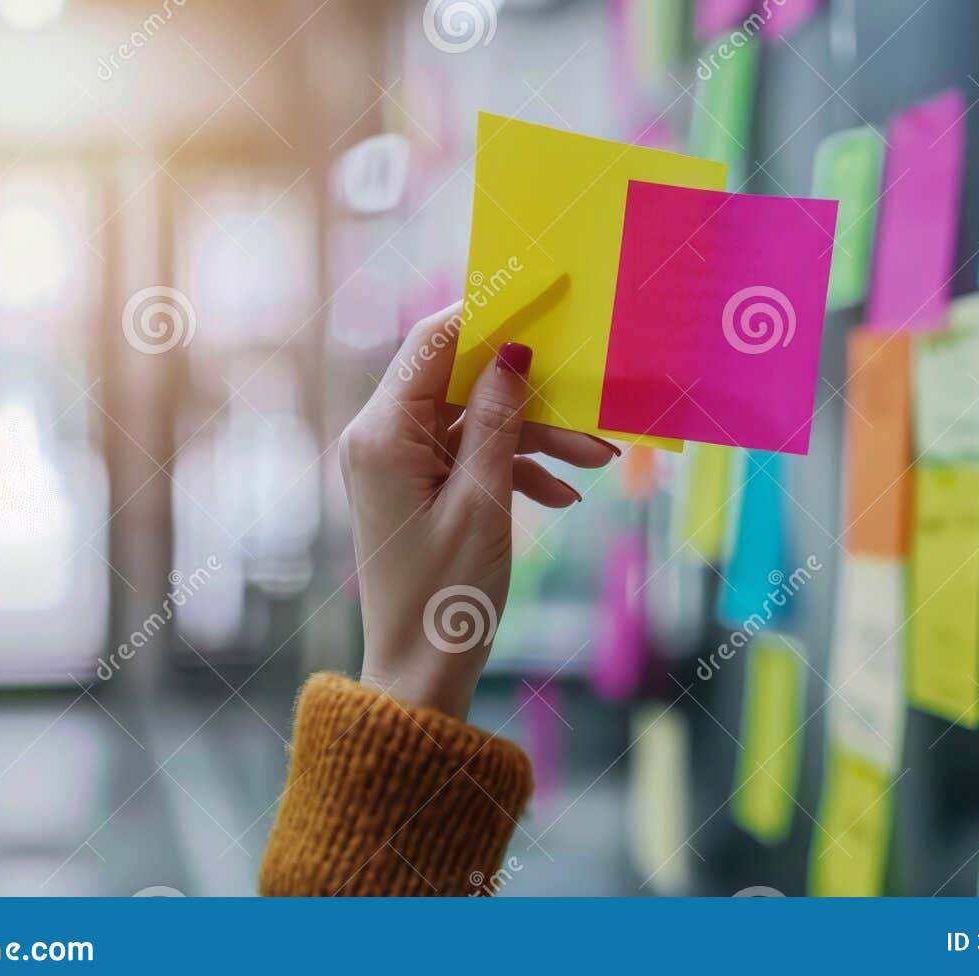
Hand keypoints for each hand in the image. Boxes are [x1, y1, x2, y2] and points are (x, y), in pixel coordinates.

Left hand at [339, 302, 619, 719]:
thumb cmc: (445, 598)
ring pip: (479, 421)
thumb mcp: (485, 503)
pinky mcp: (418, 488)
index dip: (492, 312)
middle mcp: (381, 438)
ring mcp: (399, 464)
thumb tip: (513, 350)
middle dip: (533, 396)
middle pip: (465, 382)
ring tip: (596, 462)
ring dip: (537, 437)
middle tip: (596, 413)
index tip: (547, 295)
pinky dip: (518, 468)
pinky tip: (561, 496)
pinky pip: (473, 455)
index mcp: (383, 434)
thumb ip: (500, 421)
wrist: (420, 677)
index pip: (435, 341)